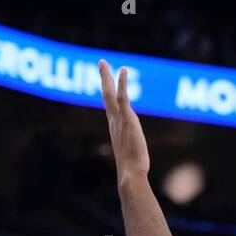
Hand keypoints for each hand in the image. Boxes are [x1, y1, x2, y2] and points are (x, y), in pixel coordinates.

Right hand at [98, 60, 148, 182]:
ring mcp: (119, 119)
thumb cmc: (132, 169)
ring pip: (109, 93)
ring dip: (107, 76)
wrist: (130, 172)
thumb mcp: (131, 156)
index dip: (109, 94)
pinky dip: (122, 83)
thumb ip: (131, 151)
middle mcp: (114, 121)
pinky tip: (123, 70)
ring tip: (104, 62)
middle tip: (101, 63)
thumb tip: (134, 162)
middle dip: (103, 79)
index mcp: (115, 128)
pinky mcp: (127, 119)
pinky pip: (122, 96)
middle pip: (105, 95)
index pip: (110, 107)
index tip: (107, 84)